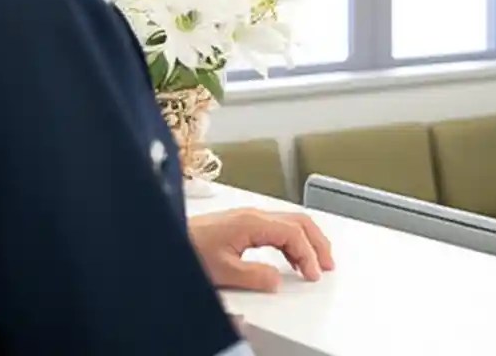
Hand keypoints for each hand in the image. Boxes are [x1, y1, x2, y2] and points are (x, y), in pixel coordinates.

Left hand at [189, 208, 334, 291]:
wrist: (167, 239)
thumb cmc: (190, 249)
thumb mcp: (223, 271)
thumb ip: (254, 276)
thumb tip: (277, 280)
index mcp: (253, 222)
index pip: (293, 233)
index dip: (308, 254)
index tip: (314, 273)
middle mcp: (254, 215)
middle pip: (299, 221)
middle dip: (317, 242)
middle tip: (328, 263)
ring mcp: (249, 217)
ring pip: (290, 222)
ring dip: (307, 240)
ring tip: (315, 262)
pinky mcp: (243, 223)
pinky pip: (278, 227)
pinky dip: (292, 241)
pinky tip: (292, 257)